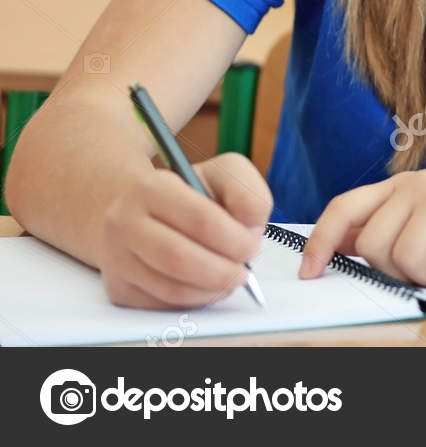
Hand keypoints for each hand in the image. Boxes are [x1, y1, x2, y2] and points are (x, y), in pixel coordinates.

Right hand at [99, 152, 272, 309]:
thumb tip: (250, 230)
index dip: (234, 239)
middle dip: (223, 271)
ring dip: (211, 290)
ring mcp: (116, 258)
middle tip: (243, 272)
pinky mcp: (118, 288)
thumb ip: (248, 194)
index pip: (200, 219)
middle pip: (180, 259)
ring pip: (171, 289)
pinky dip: (194, 301)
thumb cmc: (192, 195)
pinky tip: (206, 286)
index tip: (252, 246)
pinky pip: (163, 305)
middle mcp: (125, 222)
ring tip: (229, 279)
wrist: (140, 212)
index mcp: (153, 188)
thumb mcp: (224, 175)